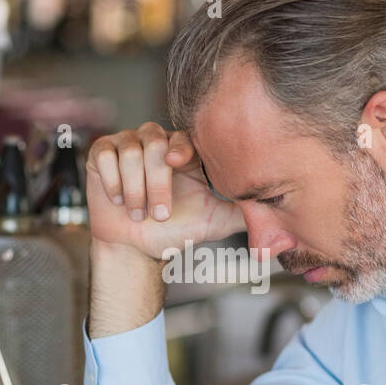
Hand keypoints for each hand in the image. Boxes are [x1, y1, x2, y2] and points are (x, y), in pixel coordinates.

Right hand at [86, 122, 244, 259]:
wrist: (136, 247)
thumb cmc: (173, 230)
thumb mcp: (215, 221)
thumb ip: (245, 212)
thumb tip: (283, 217)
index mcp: (185, 151)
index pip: (185, 136)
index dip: (182, 147)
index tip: (179, 164)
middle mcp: (157, 141)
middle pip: (155, 144)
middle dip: (157, 184)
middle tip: (160, 214)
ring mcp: (128, 144)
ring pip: (130, 152)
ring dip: (135, 189)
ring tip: (138, 212)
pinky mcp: (102, 152)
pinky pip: (105, 155)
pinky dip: (113, 181)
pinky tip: (118, 199)